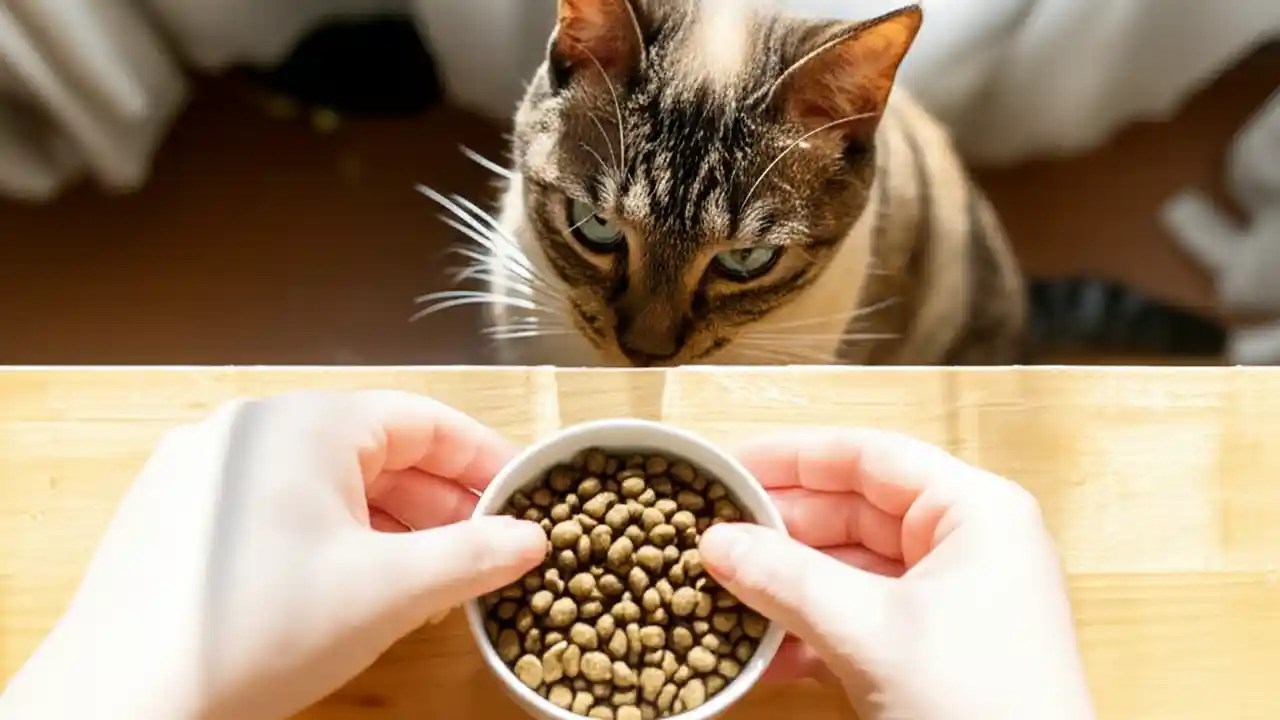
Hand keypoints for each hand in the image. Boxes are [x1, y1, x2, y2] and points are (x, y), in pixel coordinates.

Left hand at [0, 391, 546, 719]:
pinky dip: (332, 535)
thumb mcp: (389, 592)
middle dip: (438, 500)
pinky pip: (279, 505)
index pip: (422, 420)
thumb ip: (473, 556)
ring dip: (389, 523)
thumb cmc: (257, 633)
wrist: (122, 704)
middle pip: (374, 449)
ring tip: (431, 574)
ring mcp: (205, 469)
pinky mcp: (178, 513)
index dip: (482, 457)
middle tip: (487, 544)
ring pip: (326, 481)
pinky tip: (356, 584)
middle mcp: (252, 429)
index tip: (524, 493)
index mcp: (306, 423)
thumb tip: (533, 538)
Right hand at [699, 429, 1093, 719]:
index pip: (869, 457)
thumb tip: (714, 541)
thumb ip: (786, 578)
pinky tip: (760, 650)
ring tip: (721, 590)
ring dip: (788, 586)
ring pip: (851, 570)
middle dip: (781, 530)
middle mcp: (967, 543)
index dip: (793, 457)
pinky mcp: (933, 650)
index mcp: (973, 510)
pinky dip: (812, 630)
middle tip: (710, 536)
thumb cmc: (976, 704)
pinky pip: (860, 618)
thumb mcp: (868, 632)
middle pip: (854, 511)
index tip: (727, 466)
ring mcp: (951, 599)